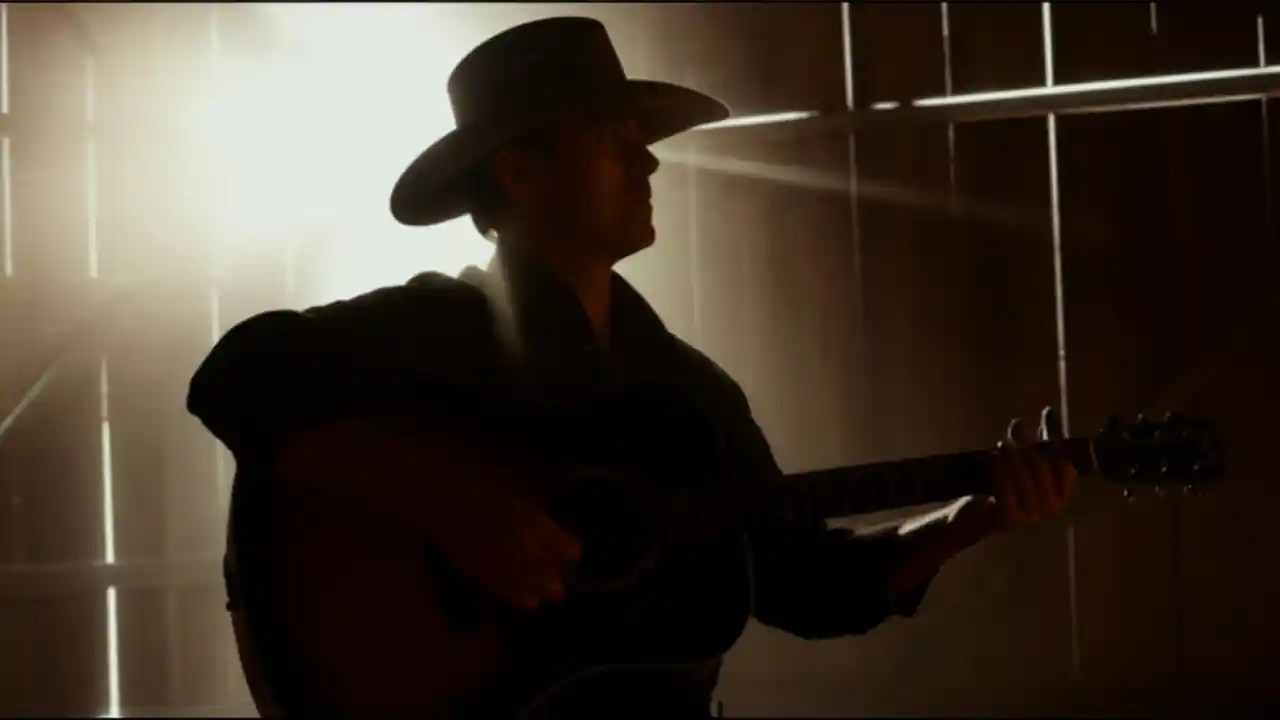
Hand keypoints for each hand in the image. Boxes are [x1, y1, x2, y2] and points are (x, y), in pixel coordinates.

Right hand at [426, 468, 582, 613]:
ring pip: (535, 585)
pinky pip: (511, 594)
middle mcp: (522, 548)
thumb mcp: (523, 507)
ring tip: (554, 592)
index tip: (570, 551)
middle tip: (561, 574)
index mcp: (533, 525)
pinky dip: (524, 599)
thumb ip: (545, 529)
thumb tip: (568, 552)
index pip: (567, 549)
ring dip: (545, 588)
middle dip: (559, 573)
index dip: (570, 551)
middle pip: (552, 571)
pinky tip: (532, 602)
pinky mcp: (487, 578)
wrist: (447, 510)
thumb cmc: (486, 501)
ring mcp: (504, 566)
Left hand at [963, 407, 1078, 536]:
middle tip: (1012, 436)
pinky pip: (1006, 487)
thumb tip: (1049, 411)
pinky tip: (993, 457)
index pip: (1065, 465)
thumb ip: (1039, 439)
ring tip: (1002, 445)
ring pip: (1024, 477)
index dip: (1055, 442)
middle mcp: (1052, 509)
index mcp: (1062, 496)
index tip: (1044, 424)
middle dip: (1027, 449)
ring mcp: (1032, 516)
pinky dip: (999, 469)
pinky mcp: (1010, 518)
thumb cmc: (1007, 487)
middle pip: (1042, 468)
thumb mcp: (1025, 461)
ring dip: (1012, 457)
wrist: (978, 516)